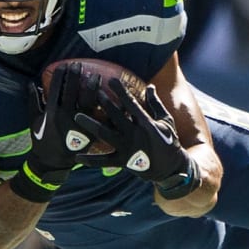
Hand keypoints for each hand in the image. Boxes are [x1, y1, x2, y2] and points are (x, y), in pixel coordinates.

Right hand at [28, 61, 97, 169]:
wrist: (52, 162)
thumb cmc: (42, 140)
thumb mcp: (34, 121)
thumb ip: (32, 101)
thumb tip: (31, 83)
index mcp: (50, 112)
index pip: (55, 88)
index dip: (60, 76)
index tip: (64, 66)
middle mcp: (65, 117)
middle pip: (71, 91)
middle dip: (75, 76)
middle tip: (79, 65)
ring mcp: (78, 124)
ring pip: (86, 102)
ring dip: (91, 88)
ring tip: (96, 76)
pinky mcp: (89, 132)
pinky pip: (98, 116)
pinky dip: (103, 106)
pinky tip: (108, 96)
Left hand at [75, 80, 196, 193]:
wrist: (171, 169)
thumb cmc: (169, 142)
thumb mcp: (166, 121)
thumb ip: (156, 104)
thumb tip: (150, 86)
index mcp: (146, 123)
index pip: (132, 104)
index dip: (121, 91)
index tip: (111, 79)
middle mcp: (135, 134)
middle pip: (116, 116)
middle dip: (104, 103)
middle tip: (93, 91)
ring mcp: (128, 148)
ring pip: (106, 134)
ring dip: (91, 125)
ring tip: (77, 116)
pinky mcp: (123, 162)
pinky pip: (104, 161)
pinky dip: (91, 160)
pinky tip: (77, 157)